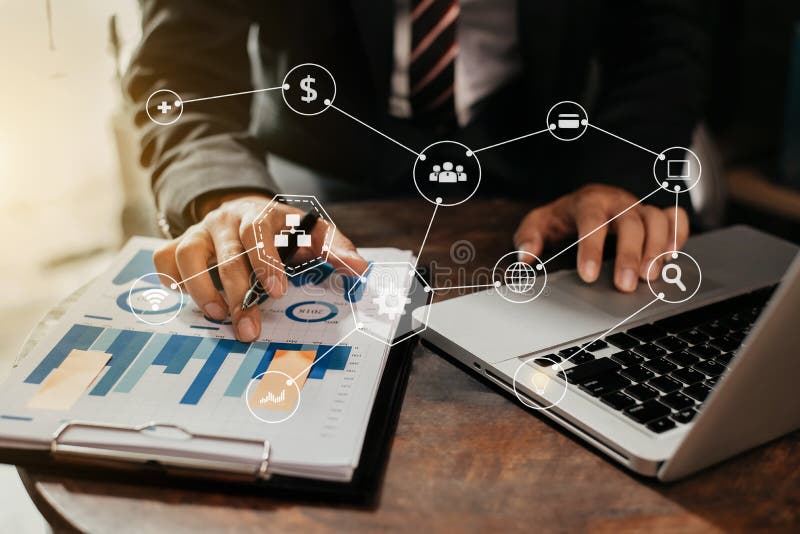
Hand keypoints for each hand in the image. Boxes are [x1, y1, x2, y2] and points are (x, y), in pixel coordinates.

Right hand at [154, 192, 368, 341]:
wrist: (244, 212)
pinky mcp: (177, 246)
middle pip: (227, 253)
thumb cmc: (282, 232)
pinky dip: (173, 282)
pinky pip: (165, 261)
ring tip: (219, 316)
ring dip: (202, 289)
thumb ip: (336, 248)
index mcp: (261, 214)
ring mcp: (199, 233)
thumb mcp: (312, 232)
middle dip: (239, 293)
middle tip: (249, 327)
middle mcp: (226, 221)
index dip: (265, 262)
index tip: (277, 292)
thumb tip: (361, 269)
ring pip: (189, 255)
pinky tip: (192, 303)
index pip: (258, 232)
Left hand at [513, 184, 688, 292]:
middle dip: (630, 255)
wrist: (583, 201)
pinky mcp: (654, 215)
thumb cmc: (562, 218)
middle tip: (625, 286)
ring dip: (657, 249)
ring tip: (651, 278)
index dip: (592, 248)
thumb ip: (529, 238)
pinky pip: (674, 218)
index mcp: (588, 201)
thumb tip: (525, 258)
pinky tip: (672, 258)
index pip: (592, 221)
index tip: (589, 275)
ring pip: (656, 220)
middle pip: (631, 222)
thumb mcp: (539, 223)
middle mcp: (617, 202)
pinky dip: (677, 235)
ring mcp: (638, 207)